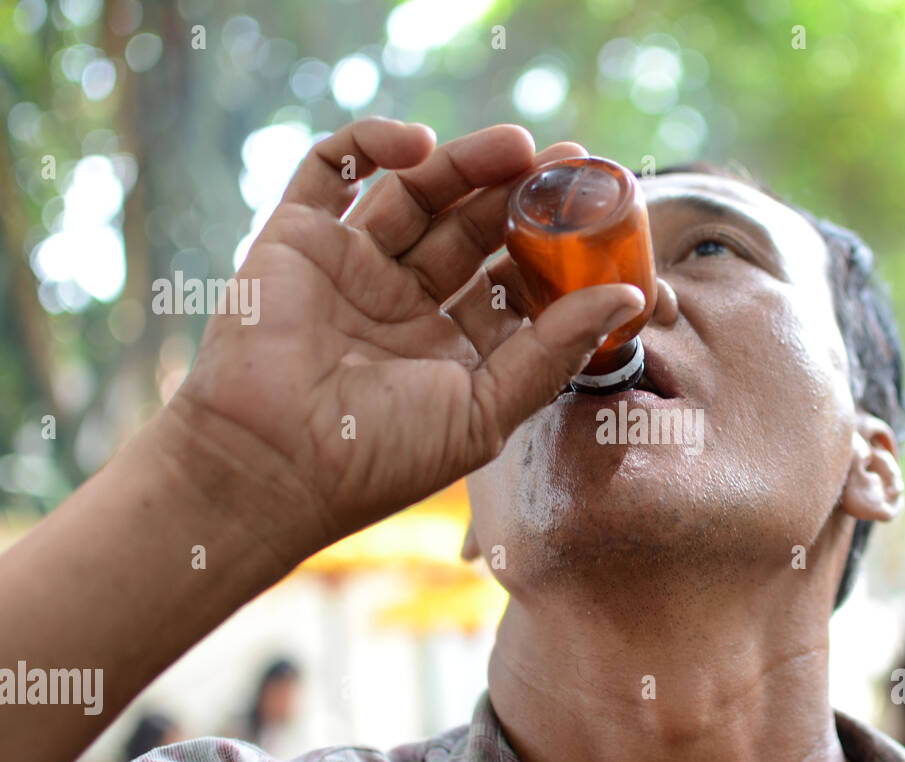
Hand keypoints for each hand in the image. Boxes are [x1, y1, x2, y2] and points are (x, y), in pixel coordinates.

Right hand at [161, 119, 644, 564]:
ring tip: (517, 145)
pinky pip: (331, 172)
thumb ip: (553, 352)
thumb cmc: (379, 455)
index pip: (508, 279)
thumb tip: (627, 299)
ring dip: (465, 163)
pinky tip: (418, 145)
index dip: (550, 248)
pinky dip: (370, 145)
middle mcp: (404, 304)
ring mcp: (351, 267)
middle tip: (568, 163)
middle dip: (519, 194)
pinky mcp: (296, 238)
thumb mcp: (487, 410)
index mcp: (451, 347)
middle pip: (470, 228)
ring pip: (415, 193)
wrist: (268, 465)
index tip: (594, 218)